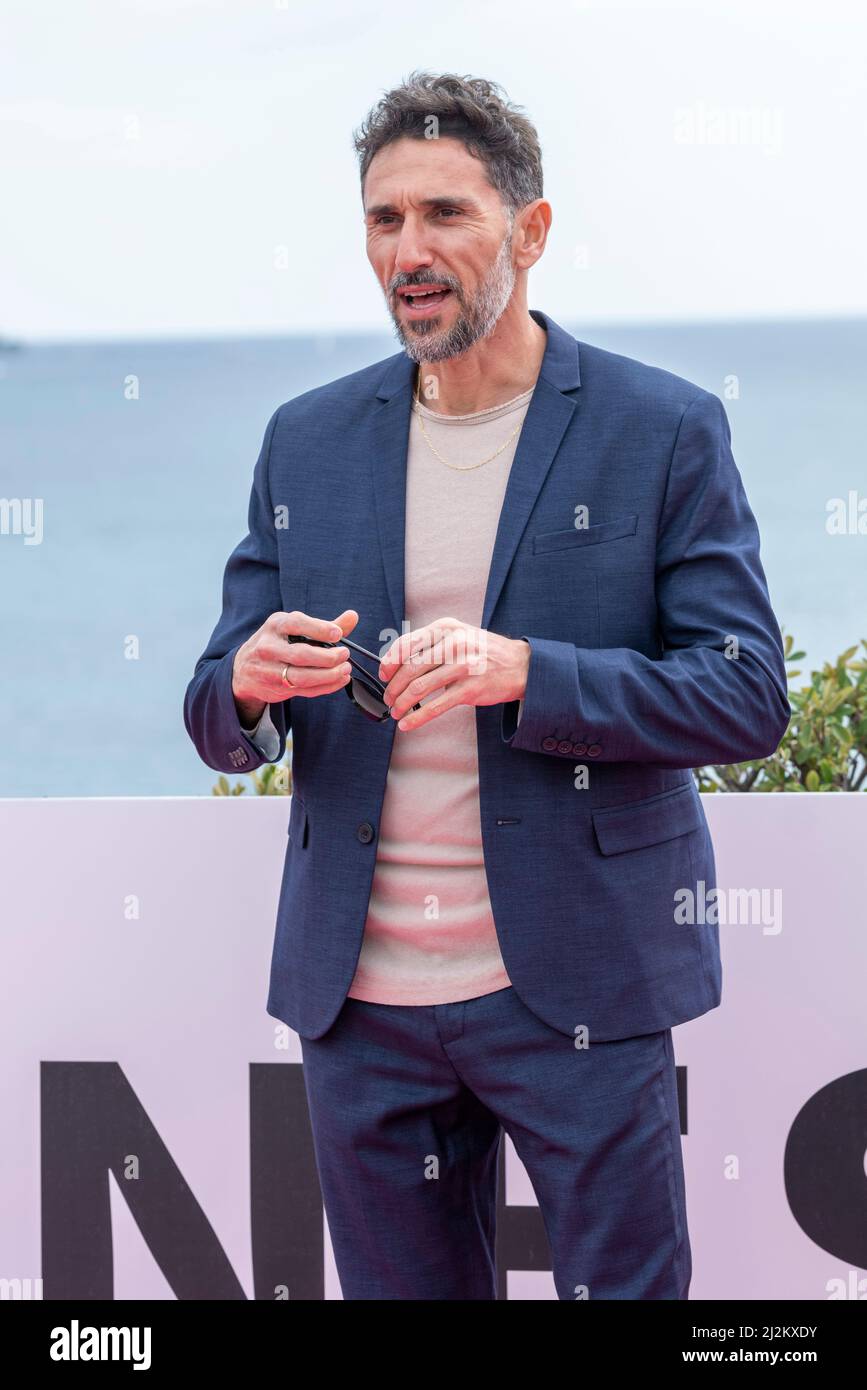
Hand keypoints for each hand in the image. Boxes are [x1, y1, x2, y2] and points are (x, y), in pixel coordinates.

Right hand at [232, 608, 358, 724]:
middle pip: (301, 654)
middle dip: (327, 657)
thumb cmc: (277, 643)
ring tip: (345, 669)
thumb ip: (324, 625)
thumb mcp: (293, 628)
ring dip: (329, 675)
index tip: (338, 634)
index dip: (319, 629)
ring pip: (302, 677)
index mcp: (275, 625)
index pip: (296, 624)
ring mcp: (270, 670)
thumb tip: (353, 616)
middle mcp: (268, 647)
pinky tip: (340, 680)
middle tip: (345, 655)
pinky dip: (326, 687)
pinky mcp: (276, 689)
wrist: (243, 670)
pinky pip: (305, 690)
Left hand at [379, 617, 529, 730]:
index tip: (383, 675)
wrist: (520, 664)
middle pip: (410, 668)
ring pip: (420, 687)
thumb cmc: (483, 651)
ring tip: (396, 710)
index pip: (406, 643)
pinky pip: (436, 706)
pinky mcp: (470, 689)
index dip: (389, 662)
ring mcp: (463, 667)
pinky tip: (407, 723)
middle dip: (393, 687)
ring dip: (402, 702)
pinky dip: (417, 717)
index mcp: (446, 628)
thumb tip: (397, 661)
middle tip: (388, 697)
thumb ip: (431, 643)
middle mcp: (454, 644)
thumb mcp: (458, 634)